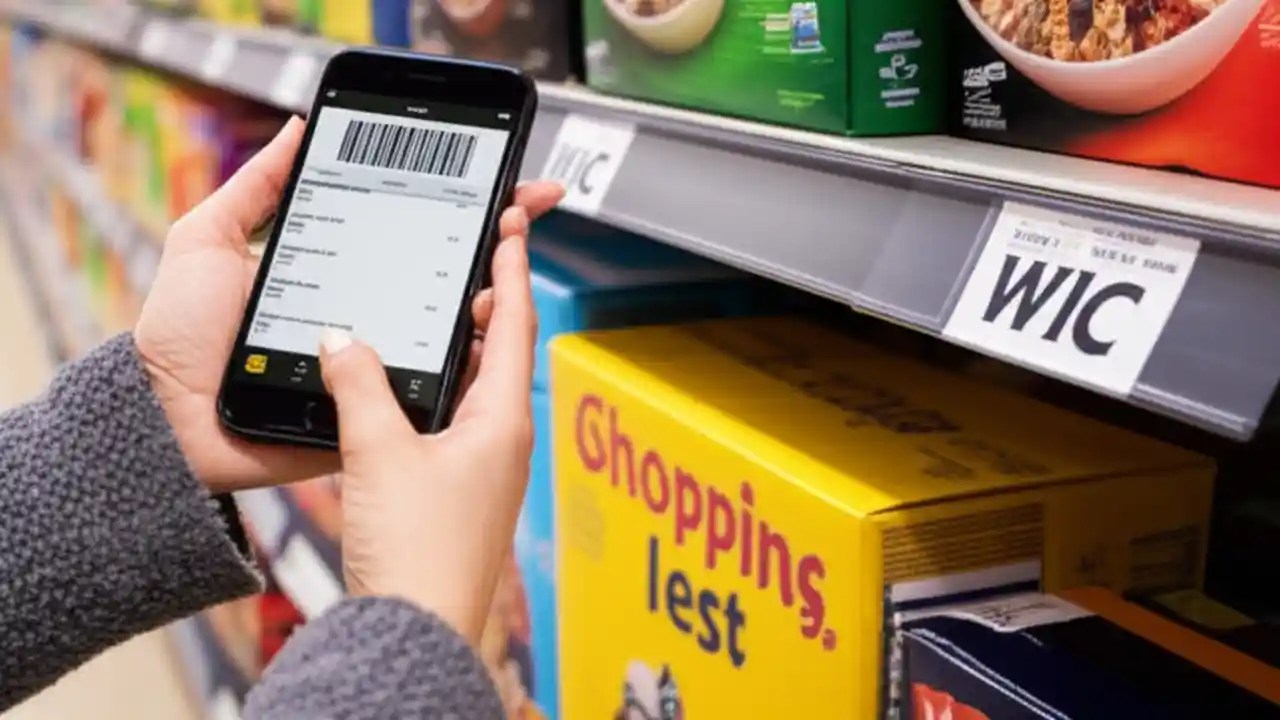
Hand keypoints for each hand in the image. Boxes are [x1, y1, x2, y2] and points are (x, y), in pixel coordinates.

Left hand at [134, 116, 562, 493]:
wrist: (167, 415)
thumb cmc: (180, 333)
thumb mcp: (206, 238)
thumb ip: (256, 186)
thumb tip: (301, 127)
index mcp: (338, 270)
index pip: (408, 230)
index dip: (456, 205)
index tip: (502, 178)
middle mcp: (365, 313)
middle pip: (443, 279)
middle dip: (493, 246)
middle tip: (521, 216)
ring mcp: (376, 362)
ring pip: (447, 335)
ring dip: (488, 304)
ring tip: (509, 272)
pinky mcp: (375, 409)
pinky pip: (429, 391)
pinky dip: (464, 371)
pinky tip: (490, 339)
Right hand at [318, 228, 538, 644]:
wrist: (415, 629)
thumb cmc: (419, 552)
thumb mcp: (379, 454)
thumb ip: (358, 388)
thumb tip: (341, 339)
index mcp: (502, 419)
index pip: (514, 324)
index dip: (512, 270)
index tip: (515, 226)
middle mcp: (501, 438)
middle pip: (498, 351)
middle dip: (485, 303)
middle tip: (468, 259)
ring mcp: (480, 465)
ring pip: (472, 386)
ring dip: (456, 346)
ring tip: (435, 308)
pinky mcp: (454, 489)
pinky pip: (448, 419)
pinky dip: (431, 388)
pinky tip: (400, 385)